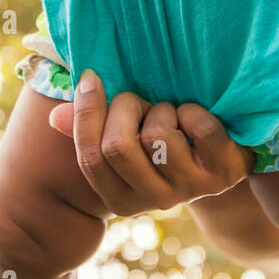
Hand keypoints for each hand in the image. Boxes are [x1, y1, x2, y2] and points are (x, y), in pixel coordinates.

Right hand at [47, 69, 253, 215]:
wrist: (223, 158)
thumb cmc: (166, 139)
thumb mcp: (127, 135)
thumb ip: (91, 128)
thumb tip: (55, 117)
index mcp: (121, 198)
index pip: (90, 159)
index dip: (86, 113)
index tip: (90, 77)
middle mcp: (153, 202)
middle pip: (118, 146)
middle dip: (126, 107)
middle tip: (141, 101)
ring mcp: (189, 191)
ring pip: (158, 135)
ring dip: (163, 110)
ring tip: (172, 115)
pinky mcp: (222, 175)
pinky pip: (200, 128)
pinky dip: (194, 111)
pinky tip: (196, 119)